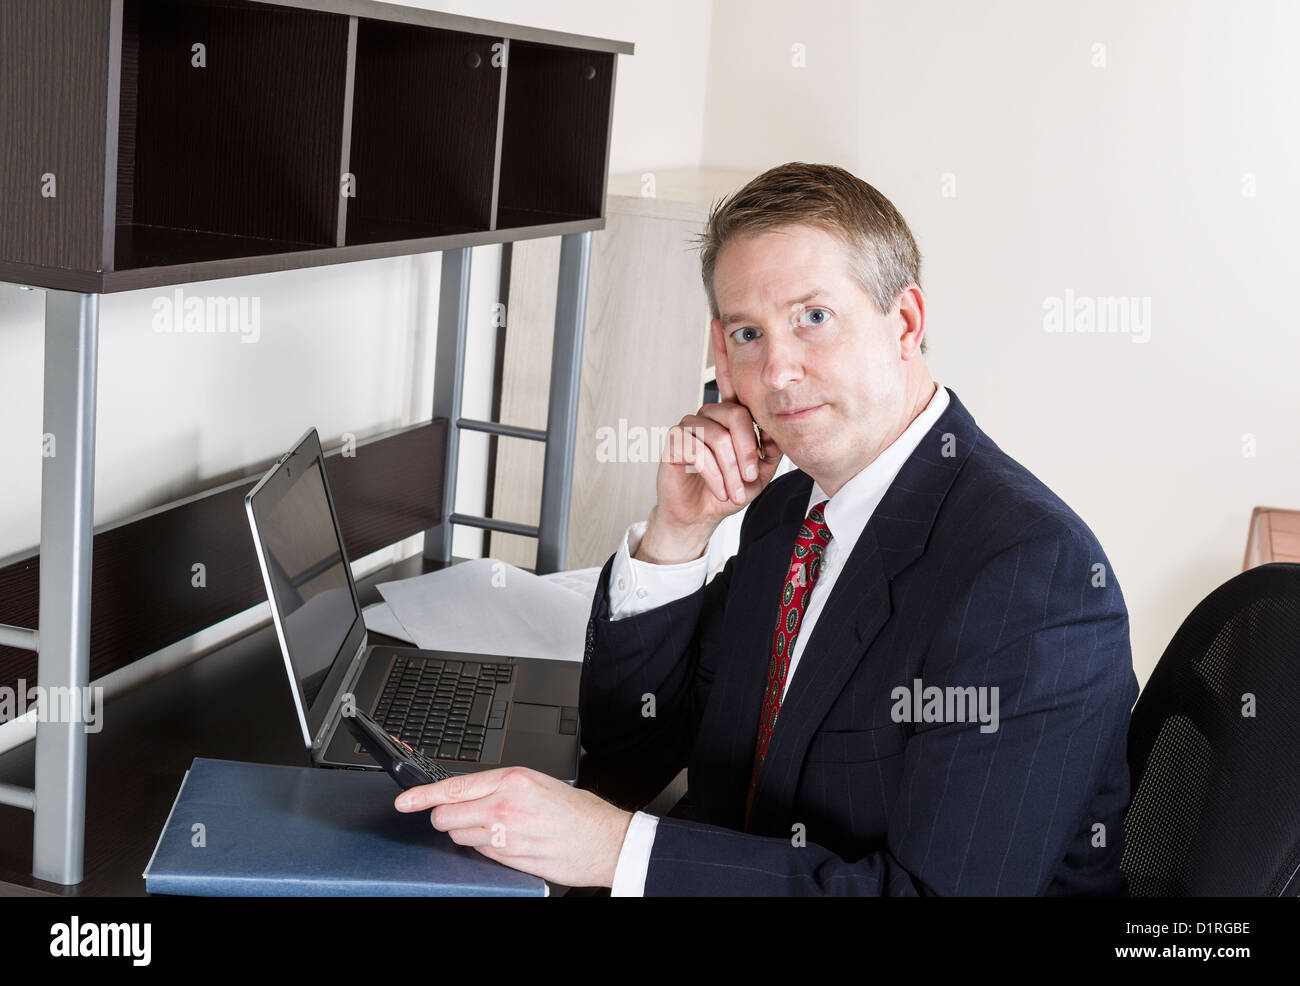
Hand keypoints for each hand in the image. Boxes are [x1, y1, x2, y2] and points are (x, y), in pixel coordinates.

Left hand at [394, 767, 633, 888]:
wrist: (602, 840)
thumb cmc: (575, 811)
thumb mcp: (536, 782)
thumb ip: (498, 785)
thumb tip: (465, 793)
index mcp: (512, 780)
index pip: (453, 787)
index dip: (421, 796)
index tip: (404, 801)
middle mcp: (504, 807)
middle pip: (446, 815)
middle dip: (445, 816)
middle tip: (459, 813)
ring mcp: (504, 836)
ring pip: (459, 836)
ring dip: (466, 832)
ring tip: (495, 826)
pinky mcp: (507, 859)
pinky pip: (478, 852)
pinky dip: (482, 846)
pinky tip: (504, 840)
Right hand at [643, 336, 782, 562]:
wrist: (700, 515)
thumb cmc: (728, 491)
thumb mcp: (761, 471)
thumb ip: (770, 447)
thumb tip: (777, 428)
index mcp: (729, 416)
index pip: (728, 379)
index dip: (722, 351)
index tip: (719, 322)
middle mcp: (708, 415)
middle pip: (735, 415)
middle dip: (746, 451)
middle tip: (750, 477)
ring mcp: (689, 426)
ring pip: (718, 436)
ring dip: (731, 469)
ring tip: (733, 489)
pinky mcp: (674, 441)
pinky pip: (699, 450)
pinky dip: (714, 474)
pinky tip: (717, 487)